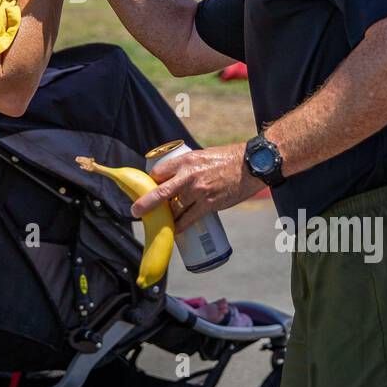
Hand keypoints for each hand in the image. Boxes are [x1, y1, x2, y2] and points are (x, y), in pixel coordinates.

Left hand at [131, 143, 264, 233]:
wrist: (251, 165)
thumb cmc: (227, 159)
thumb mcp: (202, 156)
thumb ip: (189, 168)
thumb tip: (176, 181)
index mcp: (185, 160)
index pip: (159, 172)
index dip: (151, 182)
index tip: (148, 188)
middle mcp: (189, 175)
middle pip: (160, 192)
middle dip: (146, 203)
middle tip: (136, 211)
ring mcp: (199, 191)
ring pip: (175, 209)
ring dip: (166, 218)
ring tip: (160, 223)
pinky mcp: (209, 204)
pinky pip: (189, 219)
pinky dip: (179, 227)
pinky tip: (174, 231)